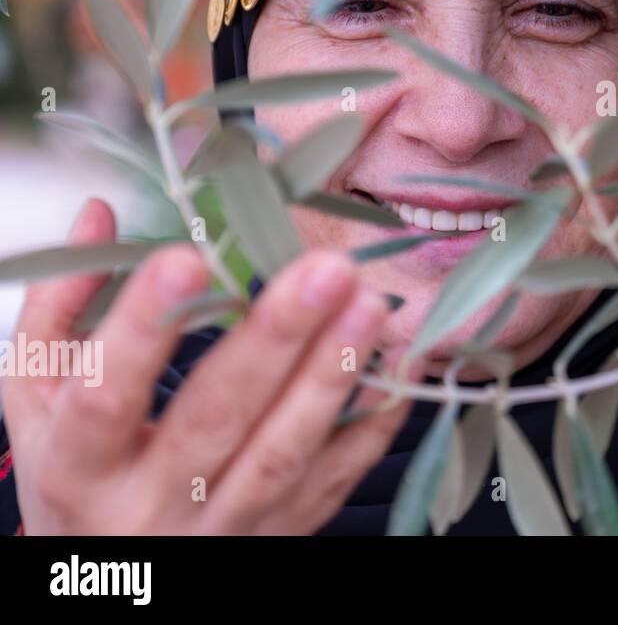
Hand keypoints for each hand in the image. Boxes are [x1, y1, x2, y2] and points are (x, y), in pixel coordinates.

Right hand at [5, 198, 414, 534]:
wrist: (113, 584)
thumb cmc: (77, 474)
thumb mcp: (37, 399)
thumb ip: (63, 308)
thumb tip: (100, 212)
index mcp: (80, 465)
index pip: (105, 396)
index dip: (142, 329)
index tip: (184, 256)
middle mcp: (152, 505)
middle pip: (216, 419)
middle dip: (276, 338)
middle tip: (326, 269)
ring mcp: (226, 527)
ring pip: (285, 452)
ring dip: (334, 374)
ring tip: (371, 305)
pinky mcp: (284, 533)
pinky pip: (338, 478)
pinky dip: (375, 420)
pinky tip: (401, 362)